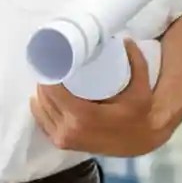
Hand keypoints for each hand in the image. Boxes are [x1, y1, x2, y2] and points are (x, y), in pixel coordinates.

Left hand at [29, 38, 175, 156]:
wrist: (141, 141)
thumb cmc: (139, 114)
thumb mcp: (141, 88)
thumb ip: (137, 62)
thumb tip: (125, 39)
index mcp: (83, 116)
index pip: (51, 89)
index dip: (48, 71)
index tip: (51, 56)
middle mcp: (69, 129)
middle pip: (43, 96)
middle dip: (45, 77)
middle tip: (50, 62)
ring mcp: (64, 139)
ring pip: (40, 108)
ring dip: (42, 90)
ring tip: (49, 74)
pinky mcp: (62, 143)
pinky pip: (42, 121)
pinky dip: (40, 107)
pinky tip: (44, 94)